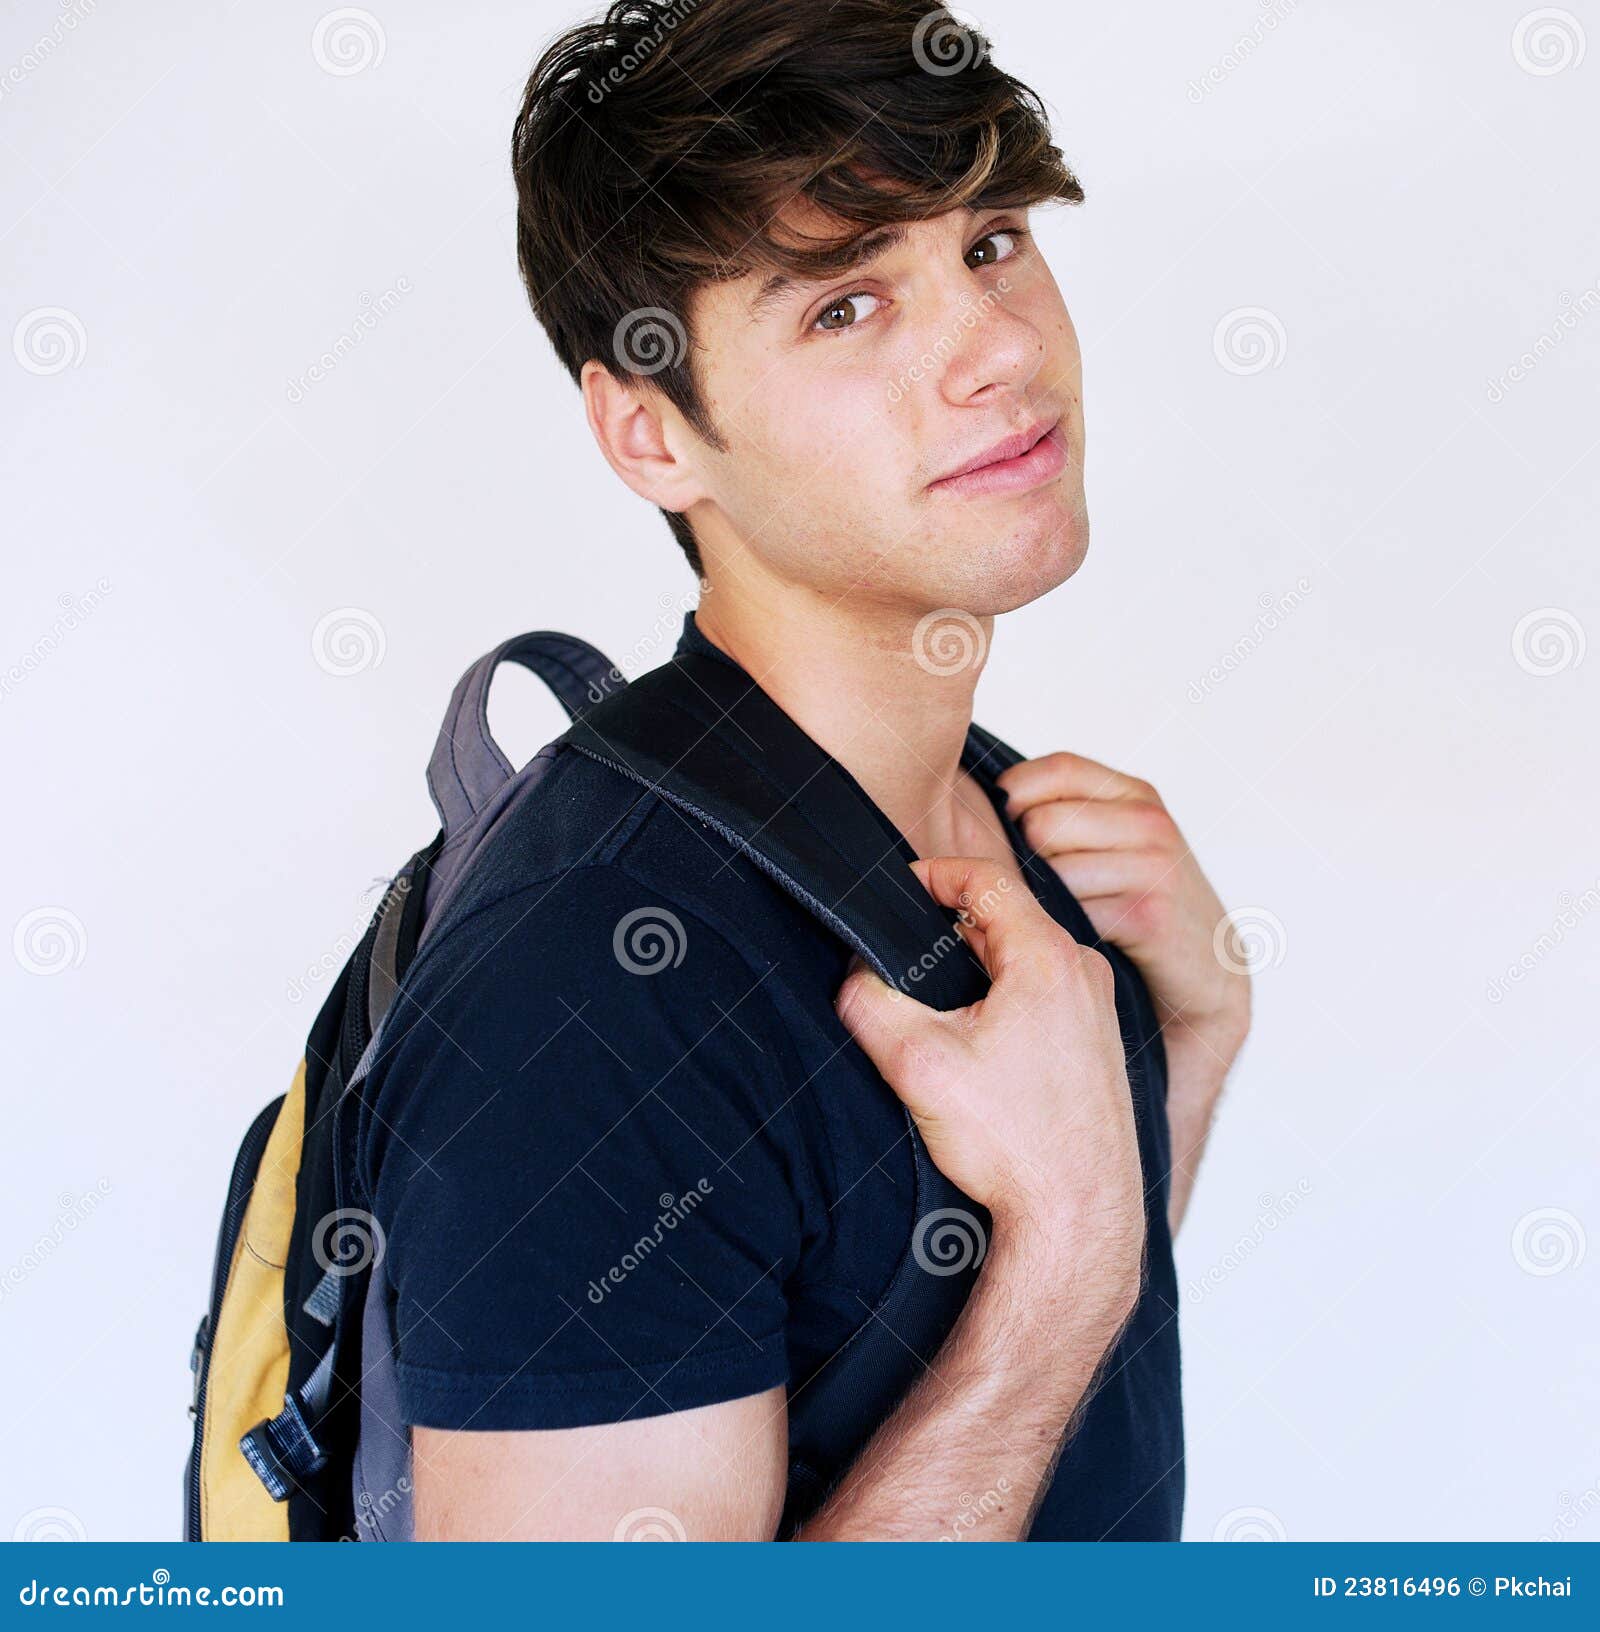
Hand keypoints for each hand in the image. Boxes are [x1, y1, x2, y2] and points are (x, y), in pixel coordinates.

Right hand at [833, 855, 1145, 1314]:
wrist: (1079, 1219)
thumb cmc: (1017, 1146)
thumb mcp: (918, 1064)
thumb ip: (870, 1004)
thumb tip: (853, 976)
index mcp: (1050, 960)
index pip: (988, 880)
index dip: (935, 872)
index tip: (901, 883)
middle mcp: (1087, 975)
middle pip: (1008, 918)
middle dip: (951, 924)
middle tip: (904, 943)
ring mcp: (1101, 1012)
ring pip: (1028, 960)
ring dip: (980, 964)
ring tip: (934, 996)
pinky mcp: (1101, 1047)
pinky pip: (1048, 995)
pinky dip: (1008, 996)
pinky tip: (978, 1041)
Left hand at [996, 752, 1250, 1060]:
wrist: (1206, 970)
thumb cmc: (1141, 903)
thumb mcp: (1115, 842)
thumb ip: (1068, 814)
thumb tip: (983, 800)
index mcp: (1134, 794)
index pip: (1055, 769)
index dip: (1016, 795)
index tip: (1005, 829)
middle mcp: (1148, 821)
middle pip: (1042, 822)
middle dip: (1023, 857)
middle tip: (1028, 888)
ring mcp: (1152, 866)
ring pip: (1052, 867)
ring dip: (1040, 897)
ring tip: (1050, 914)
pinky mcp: (1146, 914)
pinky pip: (1071, 911)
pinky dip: (1060, 927)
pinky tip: (1072, 936)